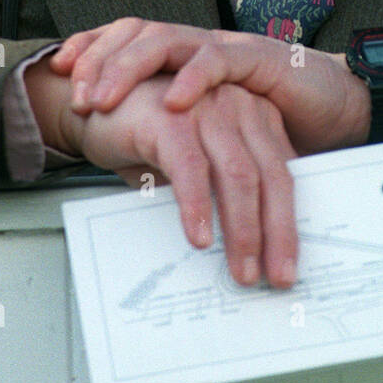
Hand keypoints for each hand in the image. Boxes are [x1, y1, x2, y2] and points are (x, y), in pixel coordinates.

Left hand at [50, 18, 370, 154]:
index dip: (92, 47)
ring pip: (167, 40)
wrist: (334, 109)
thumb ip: (174, 145)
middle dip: (99, 60)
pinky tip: (172, 100)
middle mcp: (201, 46)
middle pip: (139, 33)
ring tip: (100, 99)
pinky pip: (218, 61)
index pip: (128, 38)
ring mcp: (228, 47)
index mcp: (184, 60)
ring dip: (127, 68)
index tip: (58, 70)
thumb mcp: (210, 135)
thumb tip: (132, 174)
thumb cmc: (272, 125)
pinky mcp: (258, 59)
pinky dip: (192, 80)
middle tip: (74, 96)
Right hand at [57, 72, 299, 288]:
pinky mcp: (169, 117)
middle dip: (277, 233)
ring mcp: (206, 108)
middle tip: (277, 279)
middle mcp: (238, 106)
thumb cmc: (149, 136)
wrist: (93, 103)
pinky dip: (198, 206)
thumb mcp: (198, 161)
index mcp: (254, 116)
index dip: (290, 222)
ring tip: (241, 270)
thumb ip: (223, 189)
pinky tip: (200, 237)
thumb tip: (249, 249)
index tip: (289, 266)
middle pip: (270, 176)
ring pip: (238, 175)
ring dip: (242, 229)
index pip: (283, 174)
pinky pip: (190, 168)